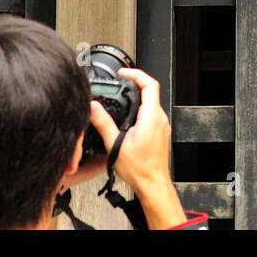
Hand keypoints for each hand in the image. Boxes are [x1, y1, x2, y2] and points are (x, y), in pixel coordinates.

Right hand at [89, 68, 186, 227]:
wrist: (152, 184)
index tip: (124, 72)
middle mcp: (160, 119)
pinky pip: (151, 115)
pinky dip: (140, 110)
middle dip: (134, 85)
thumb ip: (103, 123)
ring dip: (137, 99)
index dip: (136, 74)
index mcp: (151, 117)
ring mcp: (162, 126)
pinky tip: (129, 119)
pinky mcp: (160, 133)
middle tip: (121, 83)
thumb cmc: (139, 169)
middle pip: (150, 92)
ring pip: (151, 104)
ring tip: (122, 99)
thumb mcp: (115, 144)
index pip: (149, 84)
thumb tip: (94, 107)